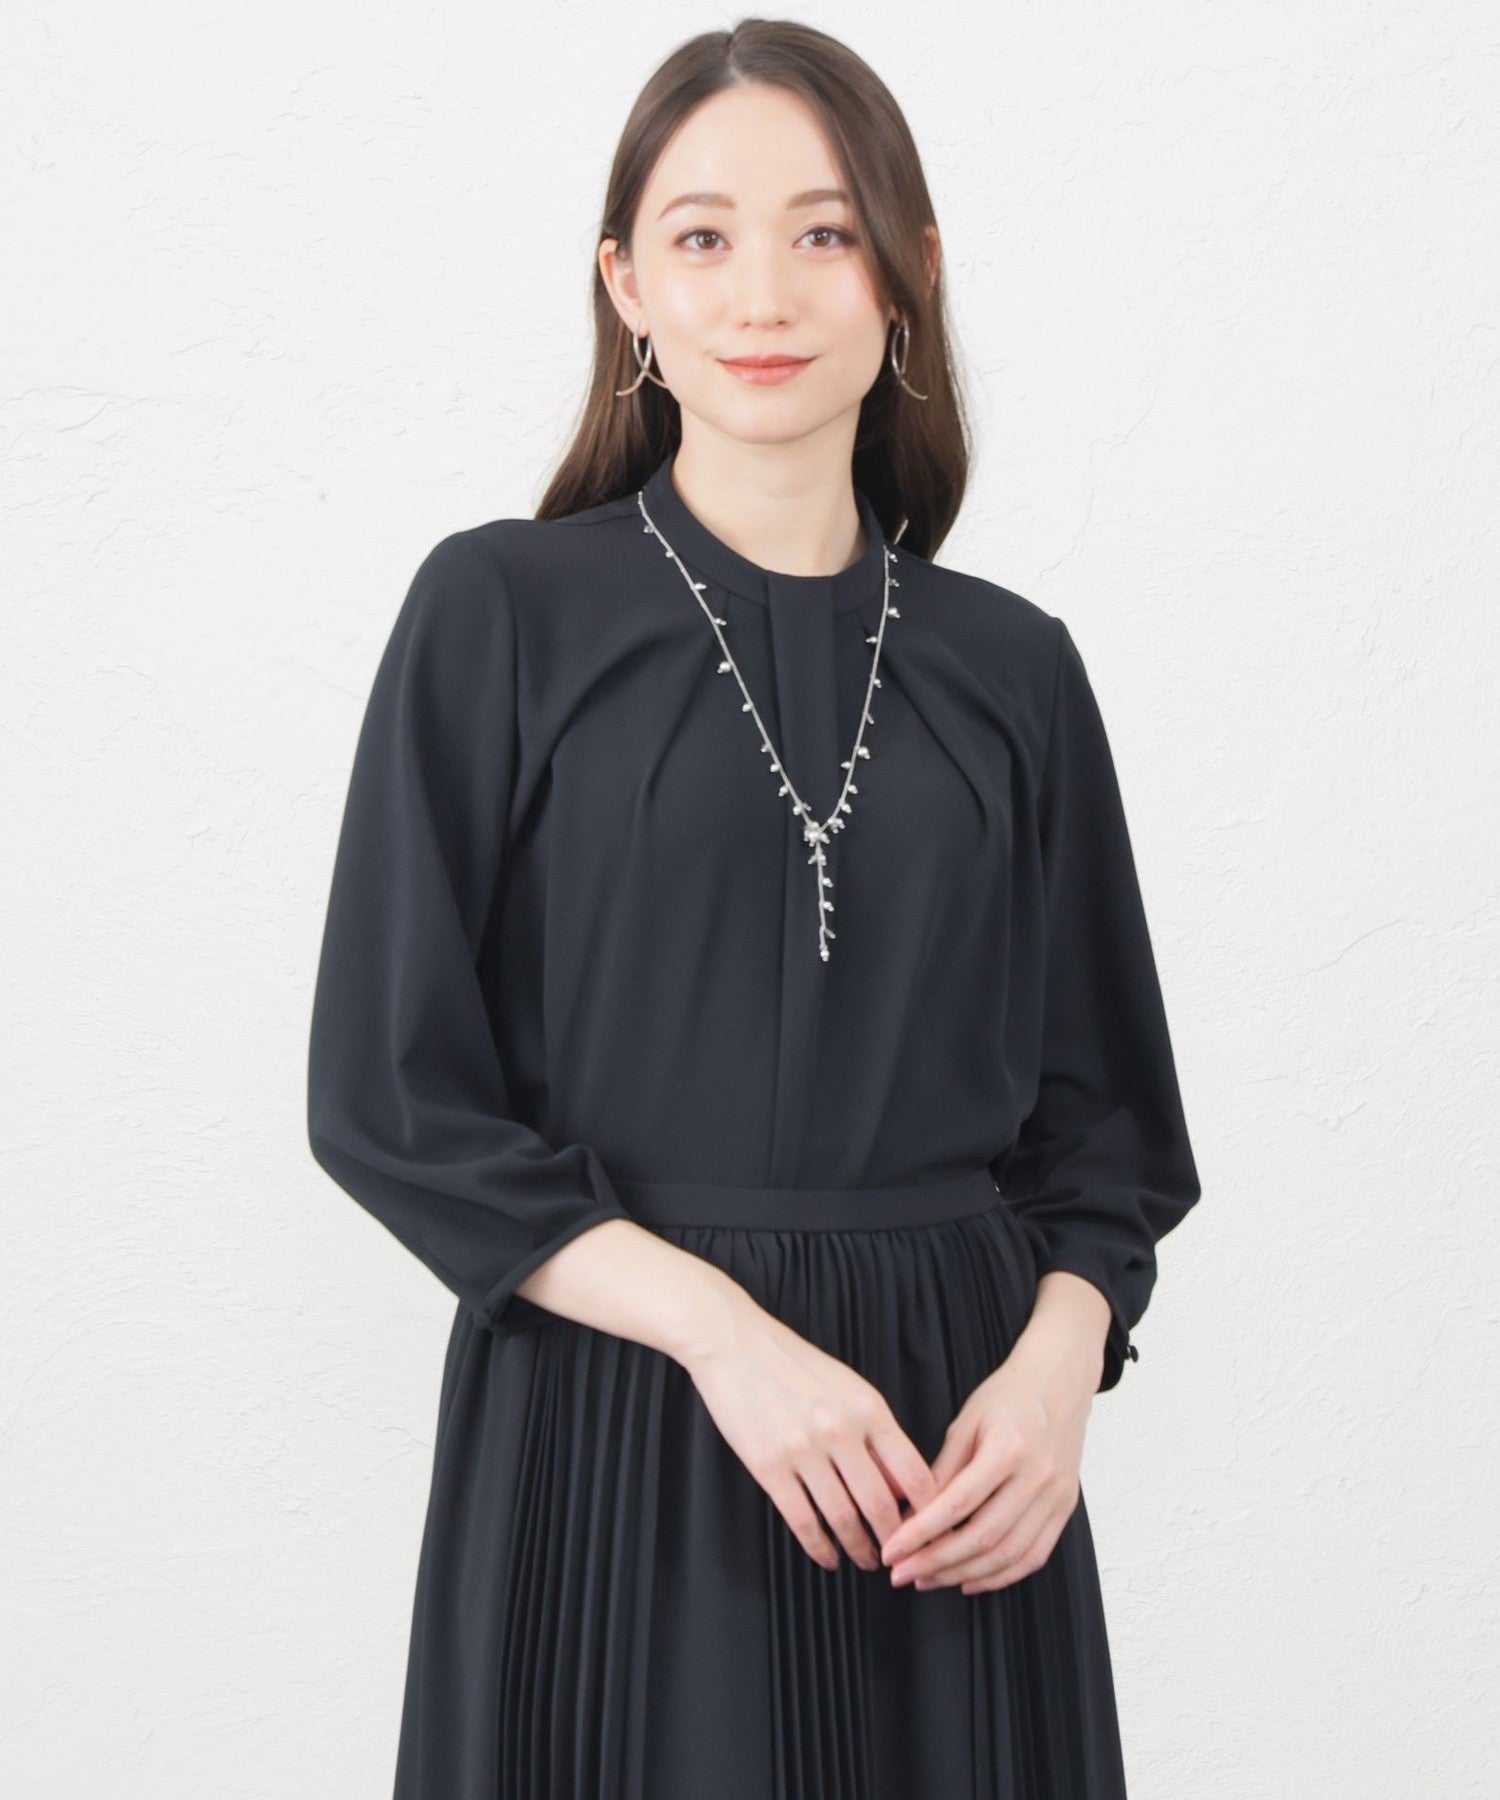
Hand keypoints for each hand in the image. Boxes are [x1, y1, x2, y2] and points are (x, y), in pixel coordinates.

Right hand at [680, 1293, 940, 1573]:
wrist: (735, 1344)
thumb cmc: (795, 1365)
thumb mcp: (849, 1387)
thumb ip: (877, 1433)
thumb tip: (904, 1486)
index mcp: (868, 1407)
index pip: (914, 1473)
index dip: (926, 1511)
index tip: (927, 1529)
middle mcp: (841, 1429)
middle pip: (881, 1504)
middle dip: (894, 1540)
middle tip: (898, 1557)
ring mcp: (803, 1449)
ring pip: (843, 1518)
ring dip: (859, 1548)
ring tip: (865, 1560)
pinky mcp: (769, 1466)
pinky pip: (802, 1520)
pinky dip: (819, 1547)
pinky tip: (827, 1556)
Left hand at [877, 1343, 1093, 1595]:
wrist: (1058, 1383)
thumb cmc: (1007, 1397)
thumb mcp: (965, 1424)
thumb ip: (941, 1471)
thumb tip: (908, 1516)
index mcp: (1008, 1450)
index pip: (956, 1505)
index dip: (920, 1534)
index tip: (892, 1550)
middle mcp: (1036, 1478)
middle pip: (982, 1537)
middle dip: (936, 1562)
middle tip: (902, 1573)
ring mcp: (1055, 1497)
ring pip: (1007, 1555)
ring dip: (964, 1574)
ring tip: (928, 1579)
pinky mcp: (1065, 1510)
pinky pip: (1034, 1557)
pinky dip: (1000, 1576)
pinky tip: (970, 1580)